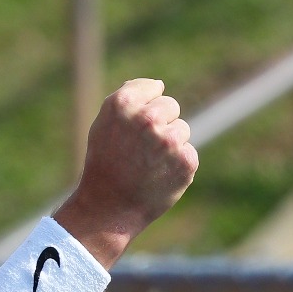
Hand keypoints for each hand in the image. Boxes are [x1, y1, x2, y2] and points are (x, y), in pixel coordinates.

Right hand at [55, 78, 199, 266]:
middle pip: (171, 106)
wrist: (110, 207)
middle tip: (141, 149)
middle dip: (161, 123)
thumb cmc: (105, 162)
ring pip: (182, 129)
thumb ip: (129, 97)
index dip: (144, 109)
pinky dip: (177, 164)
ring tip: (148, 164)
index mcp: (122, 103)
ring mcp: (169, 140)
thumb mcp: (104, 123)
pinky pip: (188, 152)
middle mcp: (147, 118)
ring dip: (170, 144)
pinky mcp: (186, 160)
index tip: (131, 128)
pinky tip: (159, 176)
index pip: (154, 88)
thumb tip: (158, 84)